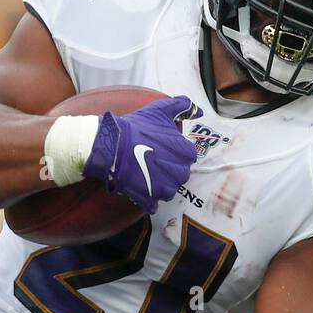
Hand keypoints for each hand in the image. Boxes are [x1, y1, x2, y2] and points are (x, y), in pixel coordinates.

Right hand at [82, 96, 196, 212]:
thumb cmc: (136, 127)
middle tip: (152, 161)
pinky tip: (139, 188)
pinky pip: (153, 205)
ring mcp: (164, 188)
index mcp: (185, 153)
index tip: (162, 149)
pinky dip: (148, 199)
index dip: (175, 153)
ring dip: (159, 185)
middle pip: (179, 175)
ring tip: (145, 174)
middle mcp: (179, 173)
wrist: (112, 145)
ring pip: (168, 191)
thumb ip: (183, 107)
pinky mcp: (149, 199)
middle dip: (169, 170)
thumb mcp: (160, 110)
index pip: (188, 156)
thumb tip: (200, 111)